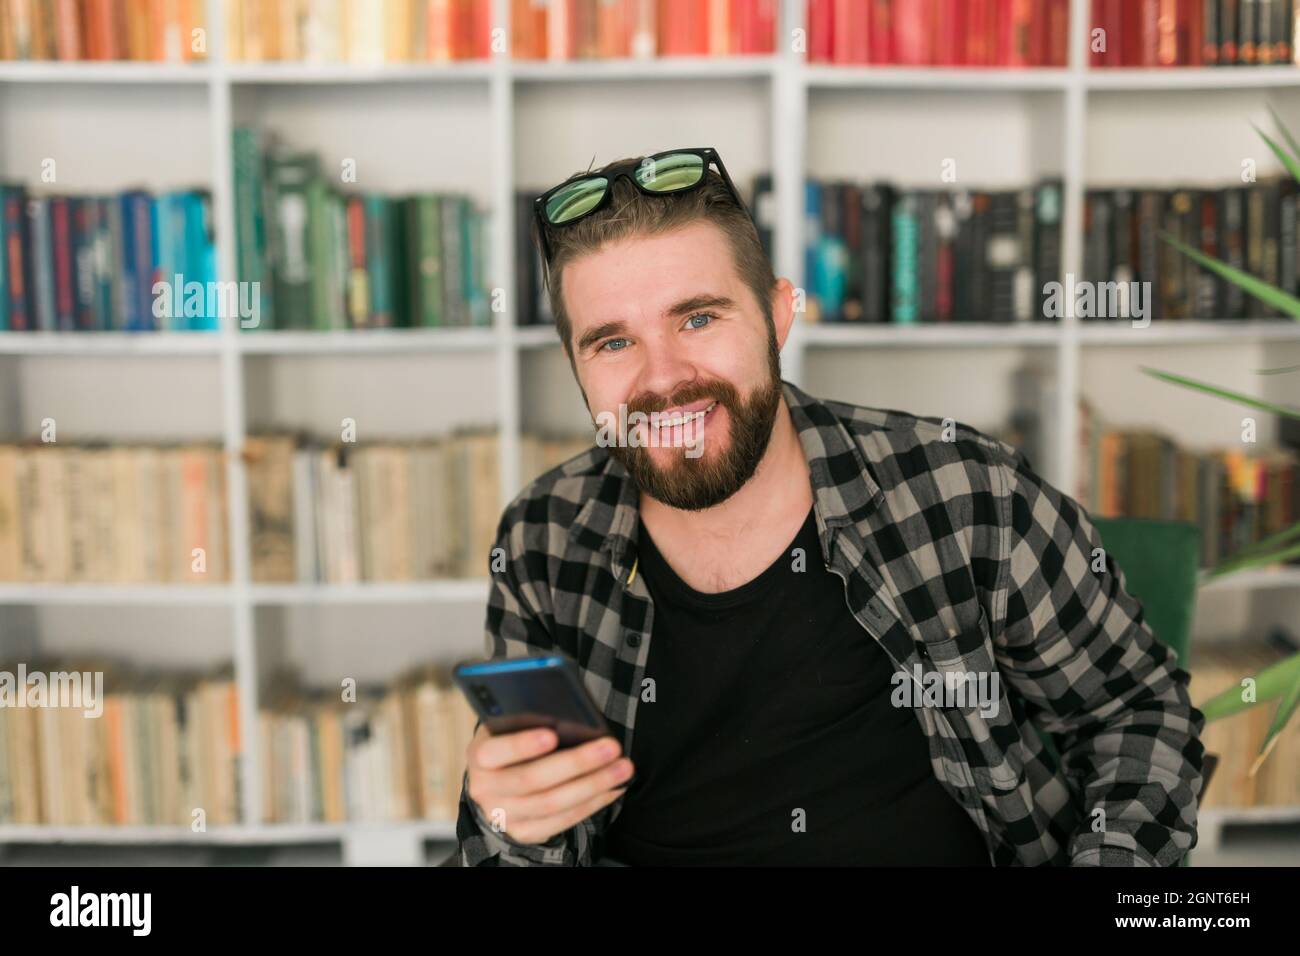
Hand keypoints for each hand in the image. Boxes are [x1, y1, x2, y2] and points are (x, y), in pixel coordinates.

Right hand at [465, 723, 633, 844]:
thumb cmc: (515, 738)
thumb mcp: (512, 724)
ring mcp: (503, 814)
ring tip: (623, 767)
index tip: (552, 733)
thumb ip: (531, 718)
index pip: (495, 751)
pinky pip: (561, 822)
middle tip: (611, 746)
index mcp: (479, 755)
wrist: (499, 776)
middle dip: (577, 762)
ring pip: (552, 803)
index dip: (521, 745)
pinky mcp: (523, 832)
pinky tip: (613, 788)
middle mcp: (485, 789)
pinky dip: (591, 804)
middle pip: (533, 779)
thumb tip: (571, 712)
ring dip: (594, 784)